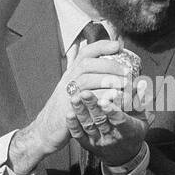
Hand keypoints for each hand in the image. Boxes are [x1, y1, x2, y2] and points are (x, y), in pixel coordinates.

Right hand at [10, 39, 134, 171]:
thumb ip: (88, 77)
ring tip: (125, 84)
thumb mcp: (74, 89)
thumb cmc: (66, 108)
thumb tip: (106, 65)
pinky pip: (84, 102)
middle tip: (128, 71)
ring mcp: (66, 94)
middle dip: (110, 65)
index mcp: (72, 73)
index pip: (85, 53)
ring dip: (107, 80)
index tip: (118, 45)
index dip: (102, 46)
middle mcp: (68, 80)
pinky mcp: (67, 110)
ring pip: (86, 80)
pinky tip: (115, 100)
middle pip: (87, 64)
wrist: (46, 130)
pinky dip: (101, 98)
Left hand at [67, 74, 152, 167]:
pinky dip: (73, 125)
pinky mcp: (88, 144)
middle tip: (85, 93)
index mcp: (128, 130)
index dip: (112, 111)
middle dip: (92, 107)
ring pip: (88, 126)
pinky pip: (79, 135)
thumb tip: (142, 83)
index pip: (120, 120)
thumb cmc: (135, 131)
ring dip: (80, 112)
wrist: (124, 156)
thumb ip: (142, 101)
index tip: (104, 100)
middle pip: (101, 121)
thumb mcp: (144, 118)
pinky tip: (69, 113)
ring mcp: (99, 141)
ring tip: (75, 98)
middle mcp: (113, 137)